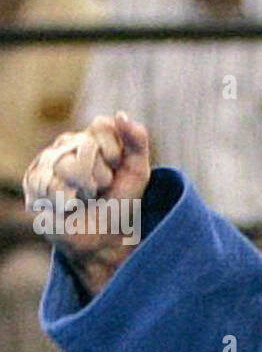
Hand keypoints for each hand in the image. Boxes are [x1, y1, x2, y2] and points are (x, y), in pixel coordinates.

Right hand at [23, 112, 150, 291]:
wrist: (103, 237)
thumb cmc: (121, 203)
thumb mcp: (138, 172)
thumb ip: (137, 142)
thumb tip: (120, 114)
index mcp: (91, 136)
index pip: (101, 126)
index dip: (114, 152)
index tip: (118, 169)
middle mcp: (67, 143)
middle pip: (85, 147)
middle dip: (101, 175)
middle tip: (101, 189)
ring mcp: (46, 161)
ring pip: (65, 166)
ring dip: (83, 191)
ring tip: (85, 198)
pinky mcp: (33, 181)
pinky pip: (50, 185)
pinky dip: (66, 201)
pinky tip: (69, 206)